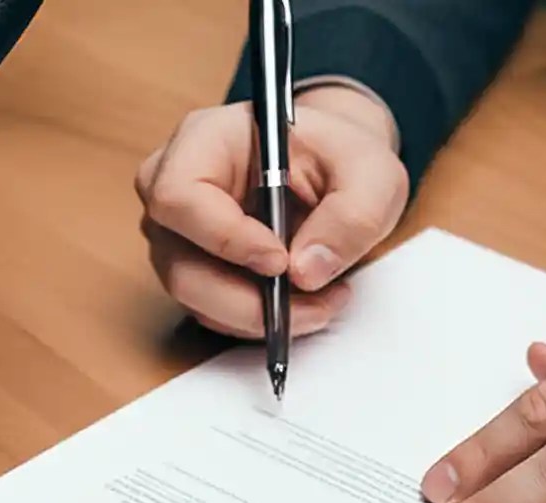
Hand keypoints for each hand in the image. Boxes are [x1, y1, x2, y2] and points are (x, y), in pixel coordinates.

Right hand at [134, 85, 406, 337]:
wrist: (334, 169)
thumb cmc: (341, 156)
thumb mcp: (371, 172)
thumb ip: (351, 216)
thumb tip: (304, 272)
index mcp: (205, 139)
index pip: (179, 196)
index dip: (224, 238)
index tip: (280, 261)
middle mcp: (174, 185)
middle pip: (178, 263)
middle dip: (245, 300)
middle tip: (311, 302)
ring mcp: (179, 233)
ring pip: (193, 297)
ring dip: (258, 316)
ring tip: (321, 301)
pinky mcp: (193, 267)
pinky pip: (211, 311)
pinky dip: (258, 320)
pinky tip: (304, 301)